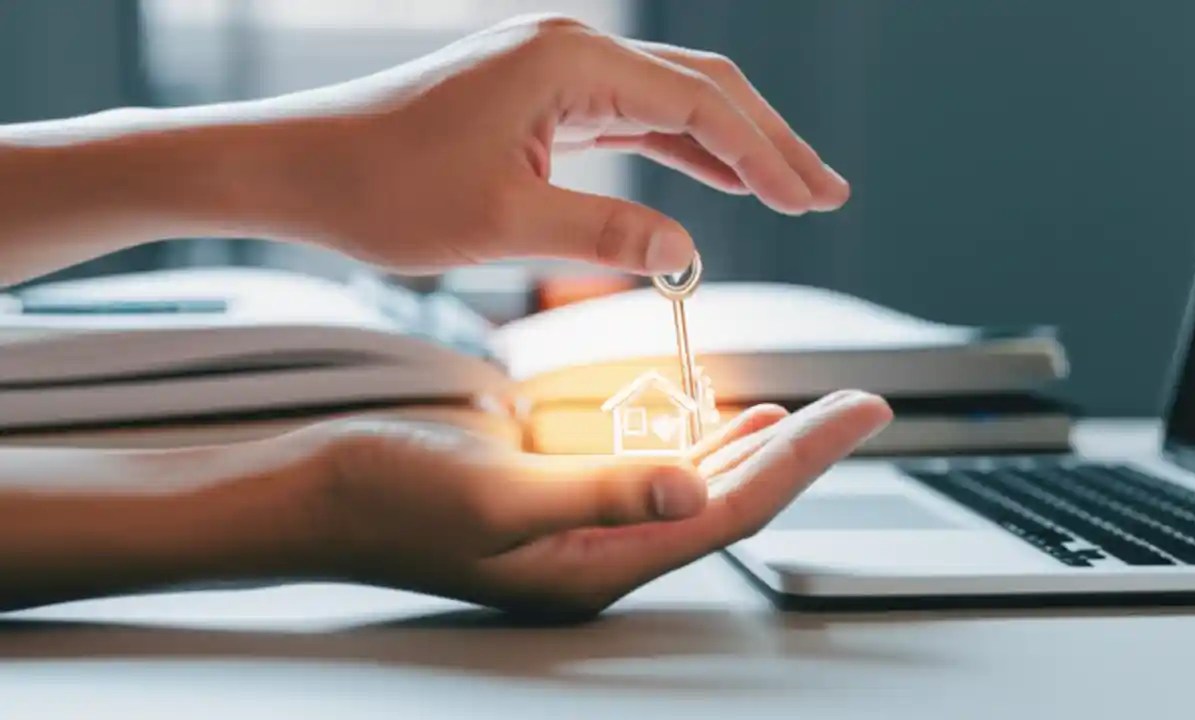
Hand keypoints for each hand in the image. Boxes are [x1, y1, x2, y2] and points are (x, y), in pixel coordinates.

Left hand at [247, 14, 850, 274]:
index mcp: (569, 63)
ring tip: (788, 188)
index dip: (766, 156)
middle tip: (824, 192)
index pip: (698, 105)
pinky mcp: (536, 97)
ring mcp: (553, 70)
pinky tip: (711, 179)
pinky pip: (628, 117)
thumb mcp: (501, 223)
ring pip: (669, 101)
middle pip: (699, 88)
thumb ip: (604, 235)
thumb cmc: (383, 189)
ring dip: (730, 146)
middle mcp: (569, 50)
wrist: (299, 167)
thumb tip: (686, 255)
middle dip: (766, 142)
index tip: (814, 200)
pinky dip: (678, 149)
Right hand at [299, 390, 889, 615]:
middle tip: (861, 406)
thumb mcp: (492, 499)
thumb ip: (596, 493)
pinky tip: (714, 415)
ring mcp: (579, 520)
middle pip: (728, 497)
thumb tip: (693, 490)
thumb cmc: (386, 503)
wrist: (315, 490)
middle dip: (801, 451)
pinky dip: (690, 436)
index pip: (731, 509)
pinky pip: (646, 464)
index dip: (804, 460)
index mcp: (597, 565)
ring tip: (812, 415)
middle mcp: (600, 549)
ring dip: (754, 446)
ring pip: (693, 481)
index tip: (861, 413)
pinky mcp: (557, 487)